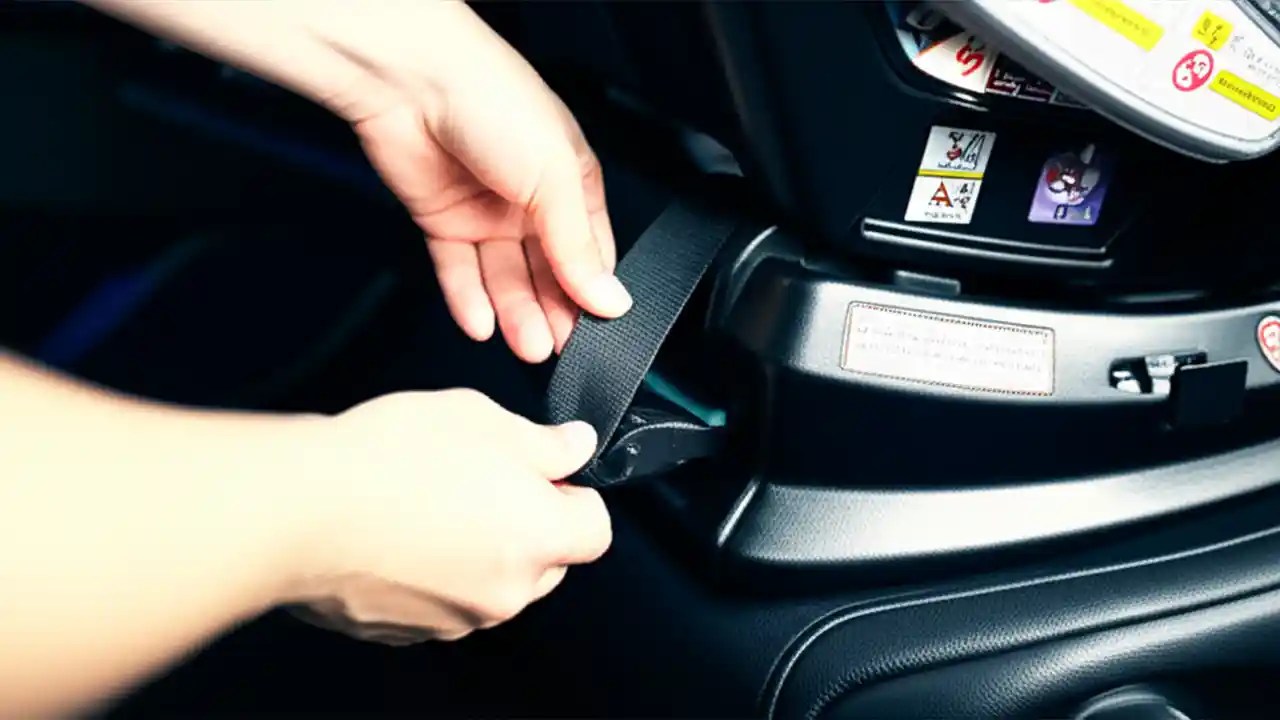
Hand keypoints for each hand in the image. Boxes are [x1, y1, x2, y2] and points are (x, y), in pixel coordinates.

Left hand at [84, 0, 631, 362]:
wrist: (409, 79)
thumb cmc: (493, 101)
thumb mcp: (555, 178)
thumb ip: (579, 247)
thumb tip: (611, 299)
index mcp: (570, 181)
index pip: (591, 253)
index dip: (592, 293)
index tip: (597, 330)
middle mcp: (529, 199)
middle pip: (547, 272)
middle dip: (554, 312)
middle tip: (559, 350)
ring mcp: (485, 211)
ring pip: (505, 278)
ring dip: (516, 314)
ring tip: (526, 346)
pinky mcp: (441, 220)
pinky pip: (459, 272)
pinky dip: (470, 299)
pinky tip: (482, 324)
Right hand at [286, 389, 610, 643]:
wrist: (300, 509)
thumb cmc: (391, 458)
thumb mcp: (483, 418)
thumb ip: (544, 441)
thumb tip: (576, 446)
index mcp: (539, 536)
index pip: (595, 529)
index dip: (575, 495)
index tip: (546, 472)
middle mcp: (506, 590)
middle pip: (547, 562)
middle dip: (528, 524)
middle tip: (482, 478)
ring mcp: (455, 618)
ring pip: (490, 583)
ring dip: (477, 550)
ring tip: (429, 499)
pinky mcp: (406, 631)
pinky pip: (438, 601)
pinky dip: (430, 573)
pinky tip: (397, 532)